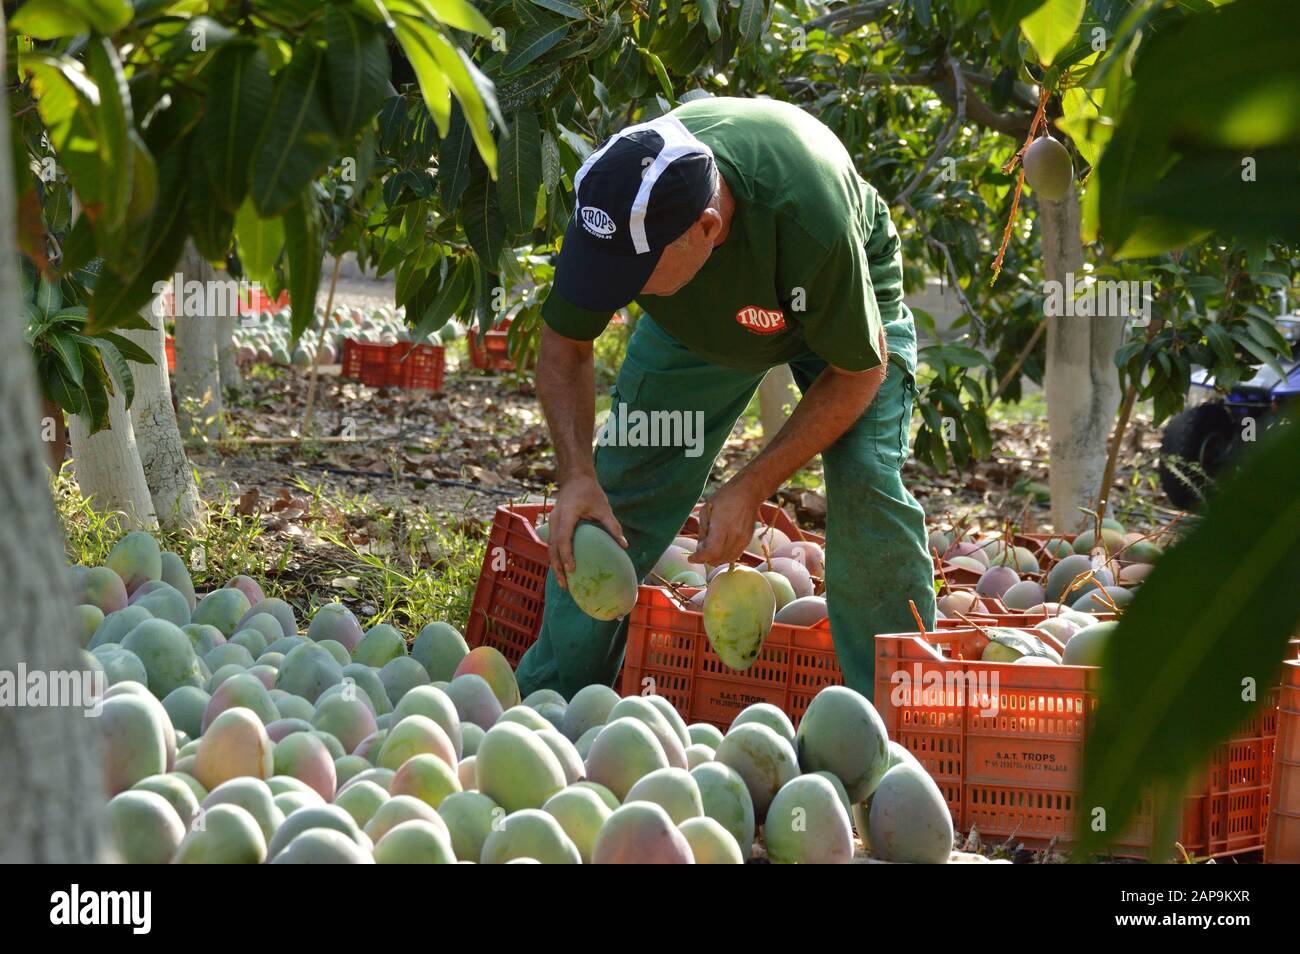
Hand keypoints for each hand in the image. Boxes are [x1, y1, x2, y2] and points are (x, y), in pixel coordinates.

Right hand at [547, 473, 626, 588]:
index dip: (567, 555)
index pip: (564, 539)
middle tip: (566, 586)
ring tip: (563, 583)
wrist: (574, 477)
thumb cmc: (590, 491)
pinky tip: (563, 569)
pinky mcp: (553, 525)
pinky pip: (552, 544)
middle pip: (552, 548)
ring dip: (555, 565)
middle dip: (558, 568)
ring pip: (550, 548)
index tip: (572, 569)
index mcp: (567, 515)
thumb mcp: (604, 507)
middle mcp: (556, 520)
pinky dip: (556, 557)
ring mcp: (552, 522)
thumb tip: (624, 545)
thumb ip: (612, 526)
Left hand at [692, 477, 763, 566]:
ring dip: (715, 558)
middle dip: (705, 558)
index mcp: (722, 527)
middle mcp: (734, 536)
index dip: (699, 558)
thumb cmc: (724, 498)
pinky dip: (725, 556)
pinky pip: (734, 555)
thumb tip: (700, 549)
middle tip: (700, 550)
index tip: (691, 558)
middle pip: (718, 559)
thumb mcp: (706, 510)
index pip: (710, 552)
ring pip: (726, 560)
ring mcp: (743, 539)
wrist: (748, 492)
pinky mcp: (747, 540)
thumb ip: (703, 532)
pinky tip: (720, 547)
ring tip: (710, 547)